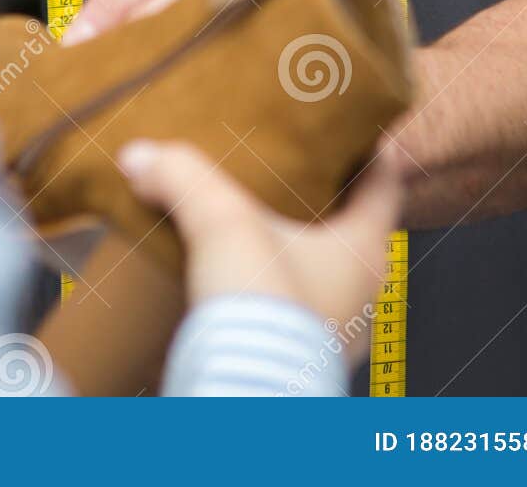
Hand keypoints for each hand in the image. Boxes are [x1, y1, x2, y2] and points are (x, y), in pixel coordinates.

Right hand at [117, 136, 402, 354]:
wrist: (246, 400)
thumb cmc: (260, 307)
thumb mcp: (222, 222)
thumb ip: (183, 177)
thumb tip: (141, 154)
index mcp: (364, 251)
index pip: (385, 183)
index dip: (371, 149)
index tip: (354, 126)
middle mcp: (363, 295)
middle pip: (355, 229)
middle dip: (327, 198)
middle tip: (296, 166)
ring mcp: (337, 333)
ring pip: (328, 275)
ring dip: (300, 250)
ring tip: (261, 223)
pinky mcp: (304, 362)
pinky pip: (298, 314)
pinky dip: (278, 292)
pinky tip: (242, 282)